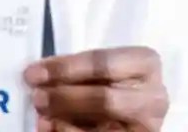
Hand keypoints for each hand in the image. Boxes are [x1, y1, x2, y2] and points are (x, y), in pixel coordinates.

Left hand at [23, 46, 168, 131]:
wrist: (131, 106)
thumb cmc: (111, 79)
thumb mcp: (100, 69)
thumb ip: (75, 69)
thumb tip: (37, 74)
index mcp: (145, 63)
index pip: (102, 63)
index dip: (65, 69)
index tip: (34, 73)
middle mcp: (153, 95)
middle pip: (104, 98)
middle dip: (65, 98)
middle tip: (37, 97)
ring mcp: (149, 123)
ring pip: (103, 125)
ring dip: (65, 120)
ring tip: (41, 116)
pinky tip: (52, 128)